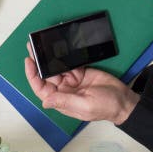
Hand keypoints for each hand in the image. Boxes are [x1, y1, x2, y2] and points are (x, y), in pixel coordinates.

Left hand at [24, 45, 138, 123]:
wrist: (123, 100)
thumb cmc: (105, 107)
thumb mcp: (84, 106)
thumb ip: (65, 101)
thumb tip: (45, 102)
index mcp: (61, 100)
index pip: (41, 88)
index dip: (33, 75)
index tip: (29, 62)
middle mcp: (64, 90)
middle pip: (47, 75)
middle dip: (38, 62)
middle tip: (32, 48)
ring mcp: (72, 80)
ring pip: (56, 67)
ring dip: (49, 57)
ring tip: (42, 45)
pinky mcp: (80, 72)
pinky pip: (68, 62)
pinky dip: (63, 55)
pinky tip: (57, 47)